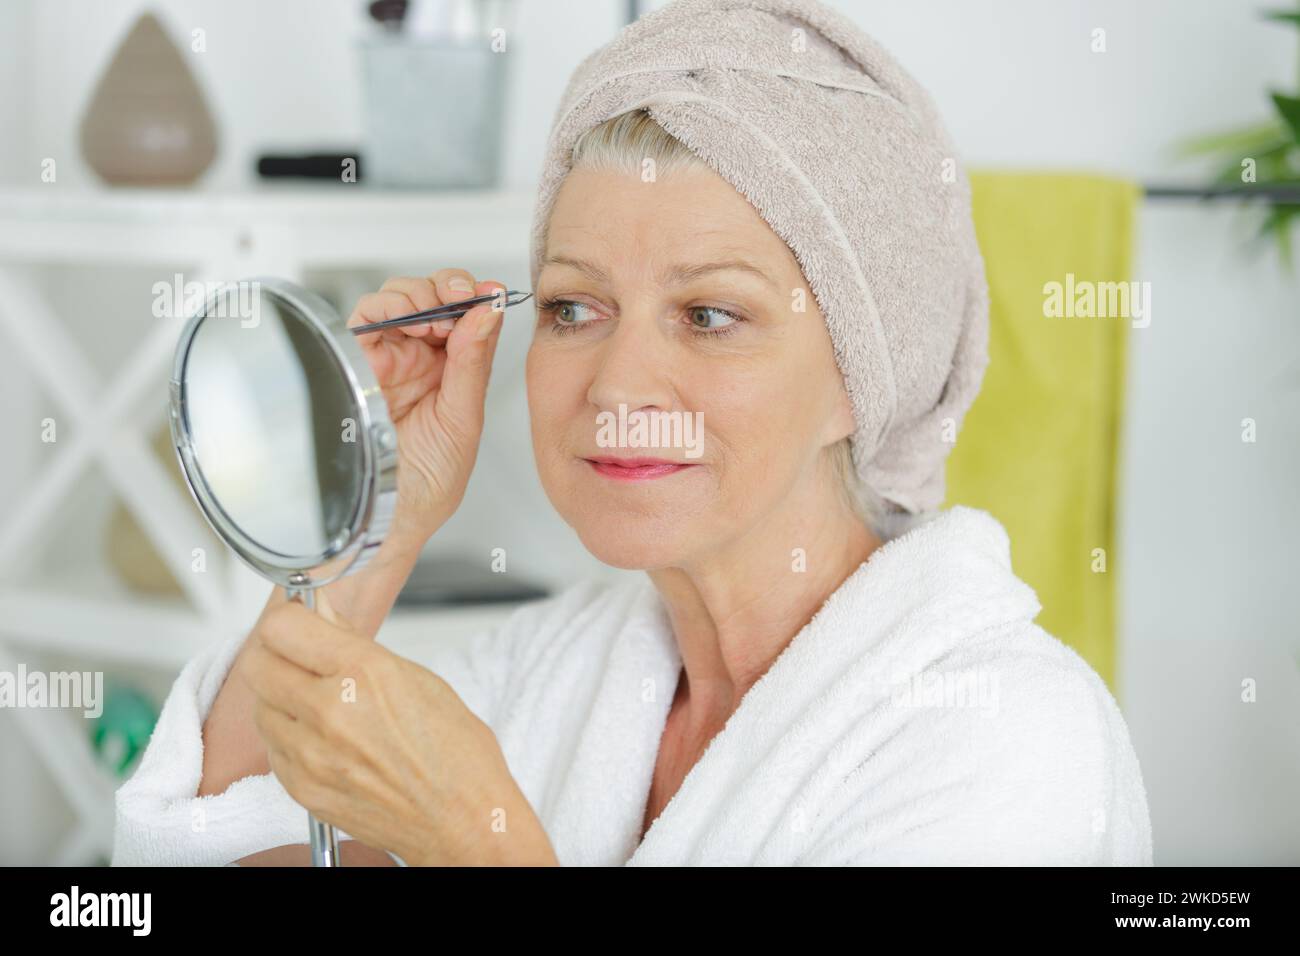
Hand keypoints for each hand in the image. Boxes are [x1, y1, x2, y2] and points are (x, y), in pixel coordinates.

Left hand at [241, 598, 557, 865]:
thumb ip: (357, 645)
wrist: (462, 822)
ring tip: (317, 702)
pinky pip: (272, 749)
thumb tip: (324, 616)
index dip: (292, 618)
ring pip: (260, 706)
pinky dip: (288, 737)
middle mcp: (330, 713)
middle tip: (302, 656)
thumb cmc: (456, 756)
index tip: (302, 620)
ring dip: (280, 697)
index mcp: (364, 675)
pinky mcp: (301, 789)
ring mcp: (311, 756)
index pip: (283, 627)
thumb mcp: (417, 679)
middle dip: (278, 653)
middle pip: (258, 663)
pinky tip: (321, 737)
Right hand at [348, 270, 508, 549]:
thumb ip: (473, 362)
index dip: (477, 296)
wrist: (389, 518)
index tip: (491, 292)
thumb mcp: (463, 419)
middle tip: (461, 296)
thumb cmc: (426, 484)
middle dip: (448, 286)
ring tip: (433, 318)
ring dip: (420, 294)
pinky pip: (364, 316)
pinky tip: (409, 322)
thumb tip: (489, 311)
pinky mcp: (354, 362)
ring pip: (399, 296)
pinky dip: (387, 306)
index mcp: (453, 371)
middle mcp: (420, 360)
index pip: (466, 315)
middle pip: (432, 295)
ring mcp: (387, 358)